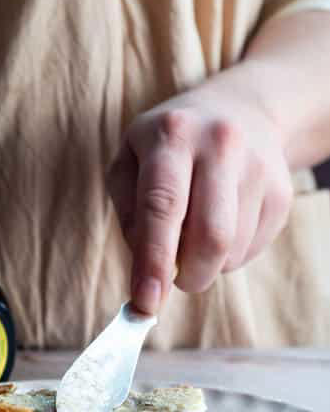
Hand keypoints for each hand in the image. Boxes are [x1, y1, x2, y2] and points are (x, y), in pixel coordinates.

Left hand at [107, 83, 293, 313]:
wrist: (239, 109)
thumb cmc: (168, 144)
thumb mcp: (130, 160)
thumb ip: (129, 213)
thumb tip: (144, 270)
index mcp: (172, 134)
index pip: (163, 206)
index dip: (154, 260)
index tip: (145, 301)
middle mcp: (220, 144)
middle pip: (211, 236)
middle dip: (189, 275)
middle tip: (175, 281)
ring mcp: (258, 166)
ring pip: (233, 249)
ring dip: (208, 265)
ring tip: (194, 239)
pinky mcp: (282, 190)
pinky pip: (254, 248)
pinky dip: (230, 256)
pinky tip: (220, 227)